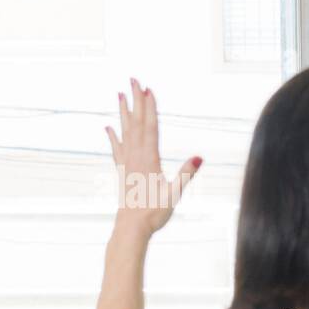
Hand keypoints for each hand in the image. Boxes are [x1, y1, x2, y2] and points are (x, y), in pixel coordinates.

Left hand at [105, 79, 200, 237]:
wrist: (131, 228)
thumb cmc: (153, 213)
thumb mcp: (174, 195)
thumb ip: (186, 175)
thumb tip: (200, 158)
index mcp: (149, 159)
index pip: (150, 127)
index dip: (150, 108)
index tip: (148, 89)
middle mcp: (135, 156)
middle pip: (136, 123)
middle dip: (136, 101)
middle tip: (133, 81)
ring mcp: (127, 162)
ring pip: (125, 132)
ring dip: (124, 113)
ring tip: (120, 95)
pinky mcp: (122, 171)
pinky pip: (117, 148)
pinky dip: (113, 136)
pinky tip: (109, 127)